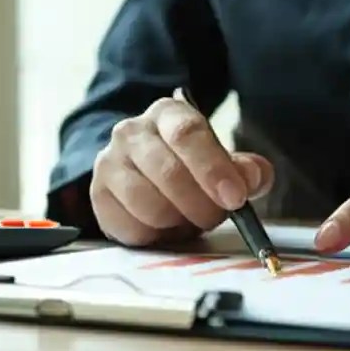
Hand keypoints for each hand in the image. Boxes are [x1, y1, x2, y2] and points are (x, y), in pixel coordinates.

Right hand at [90, 95, 274, 245]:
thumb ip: (245, 170)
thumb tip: (252, 177)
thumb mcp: (224, 165)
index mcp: (168, 114)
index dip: (213, 168)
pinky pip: (130, 227)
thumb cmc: (190, 171)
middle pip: (169, 172)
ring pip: (149, 205)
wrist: (146, 178)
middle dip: (201, 205)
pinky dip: (155, 236)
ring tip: (186, 218)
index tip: (235, 198)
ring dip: (177, 222)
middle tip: (215, 217)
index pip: (187, 133)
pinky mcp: (98, 196)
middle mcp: (132, 132)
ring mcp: (109, 163)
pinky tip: (162, 226)